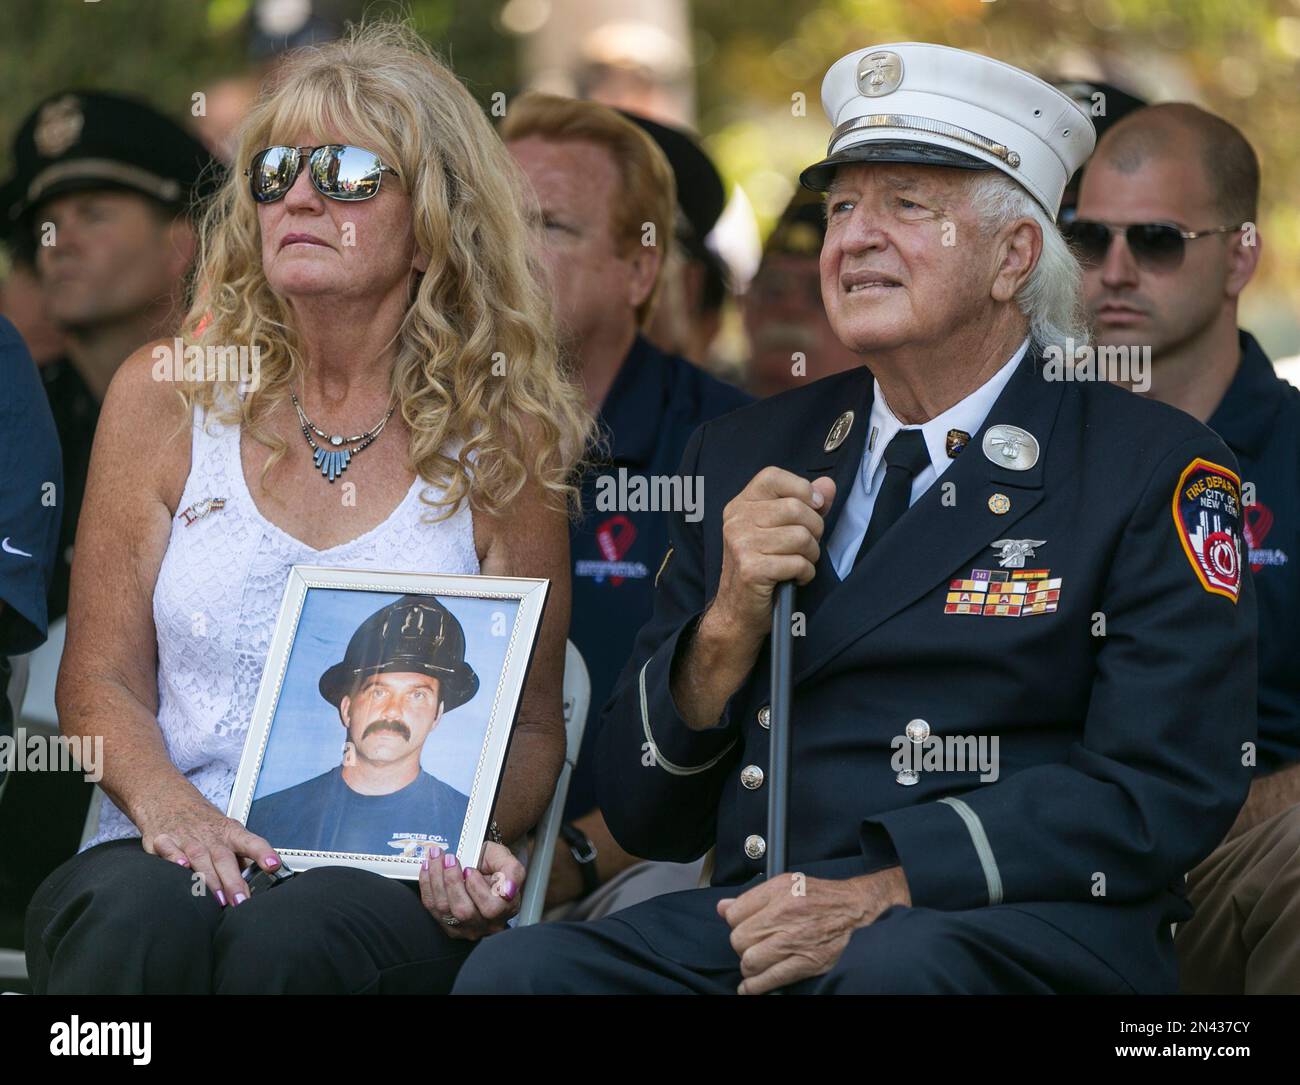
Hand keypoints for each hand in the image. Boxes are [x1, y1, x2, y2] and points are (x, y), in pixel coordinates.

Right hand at [137, 792, 281, 908]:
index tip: (273, 865)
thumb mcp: (227, 833)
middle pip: (224, 857)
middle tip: (241, 901)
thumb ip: (240, 858)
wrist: (169, 798)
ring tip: (219, 900)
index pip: (251, 842)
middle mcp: (210, 835)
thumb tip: (259, 884)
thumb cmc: (204, 824)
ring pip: (200, 857)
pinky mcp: (163, 841)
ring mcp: (187, 837)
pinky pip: (169, 850)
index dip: (263, 853)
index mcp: (230, 832)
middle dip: (234, 881)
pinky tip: (183, 868)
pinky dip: (175, 859)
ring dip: (210, 878)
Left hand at [418, 841, 524, 940]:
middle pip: (464, 911)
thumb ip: (514, 872)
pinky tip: (428, 868)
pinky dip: (427, 884)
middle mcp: (486, 924)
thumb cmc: (493, 863)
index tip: (470, 869)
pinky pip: (432, 907)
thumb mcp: (507, 860)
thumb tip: (508, 890)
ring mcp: (465, 928)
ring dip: (437, 879)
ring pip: (445, 909)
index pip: (491, 908)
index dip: (477, 888)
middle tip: (450, 859)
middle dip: (452, 882)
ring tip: (437, 857)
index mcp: (506, 908)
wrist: (479, 864)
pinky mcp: (446, 925)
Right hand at [711, 468, 835, 644]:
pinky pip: (798, 562)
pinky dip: (805, 573)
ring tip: (799, 563)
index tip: (812, 508)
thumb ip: (805, 504)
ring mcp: (741, 544)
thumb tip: (828, 486)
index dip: (801, 489)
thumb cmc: (762, 568)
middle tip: (805, 547)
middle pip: (796, 508)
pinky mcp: (751, 569)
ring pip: (801, 537)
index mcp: (740, 505)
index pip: (773, 476)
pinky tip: (795, 578)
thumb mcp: (779, 530)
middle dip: (813, 530)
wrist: (737, 612)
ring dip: (811, 555)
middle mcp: (736, 520)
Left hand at [718, 867, 909, 994]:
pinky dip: (754, 987)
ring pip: (750, 961)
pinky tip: (749, 988)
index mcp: (778, 891)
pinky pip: (770, 979)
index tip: (742, 926)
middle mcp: (785, 914)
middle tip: (751, 944)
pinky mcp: (806, 962)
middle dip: (741, 945)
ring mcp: (795, 940)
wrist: (852, 908)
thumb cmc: (817, 896)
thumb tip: (722, 908)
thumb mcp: (782, 884)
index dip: (734, 922)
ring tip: (754, 963)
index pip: (735, 913)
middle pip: (740, 939)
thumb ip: (751, 897)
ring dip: (748, 965)